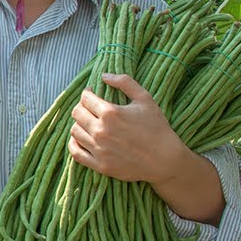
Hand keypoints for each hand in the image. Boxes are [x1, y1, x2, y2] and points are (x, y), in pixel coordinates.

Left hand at [67, 73, 186, 186]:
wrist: (165, 160)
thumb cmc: (157, 127)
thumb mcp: (145, 99)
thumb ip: (124, 82)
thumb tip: (104, 75)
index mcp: (110, 113)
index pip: (85, 98)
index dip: (88, 93)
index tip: (92, 94)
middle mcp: (101, 131)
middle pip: (76, 113)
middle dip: (82, 107)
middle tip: (91, 108)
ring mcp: (99, 150)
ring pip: (75, 131)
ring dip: (80, 124)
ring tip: (89, 123)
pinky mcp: (100, 165)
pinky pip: (76, 152)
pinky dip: (75, 143)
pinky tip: (82, 139)